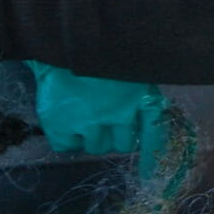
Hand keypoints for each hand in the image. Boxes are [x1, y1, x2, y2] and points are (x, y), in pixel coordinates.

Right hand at [27, 62, 170, 169]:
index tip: (149, 175)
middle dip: (115, 136)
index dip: (151, 156)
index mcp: (139, 96)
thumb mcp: (131, 68)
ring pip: (95, 148)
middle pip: (122, 145)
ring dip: (91, 136)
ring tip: (82, 113)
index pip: (153, 134)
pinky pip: (67, 147)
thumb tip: (143, 129)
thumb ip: (140, 96)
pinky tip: (66, 120)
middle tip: (103, 119)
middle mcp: (117, 113)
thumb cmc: (100, 51)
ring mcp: (87, 120)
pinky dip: (67, 138)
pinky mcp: (60, 123)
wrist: (60, 38)